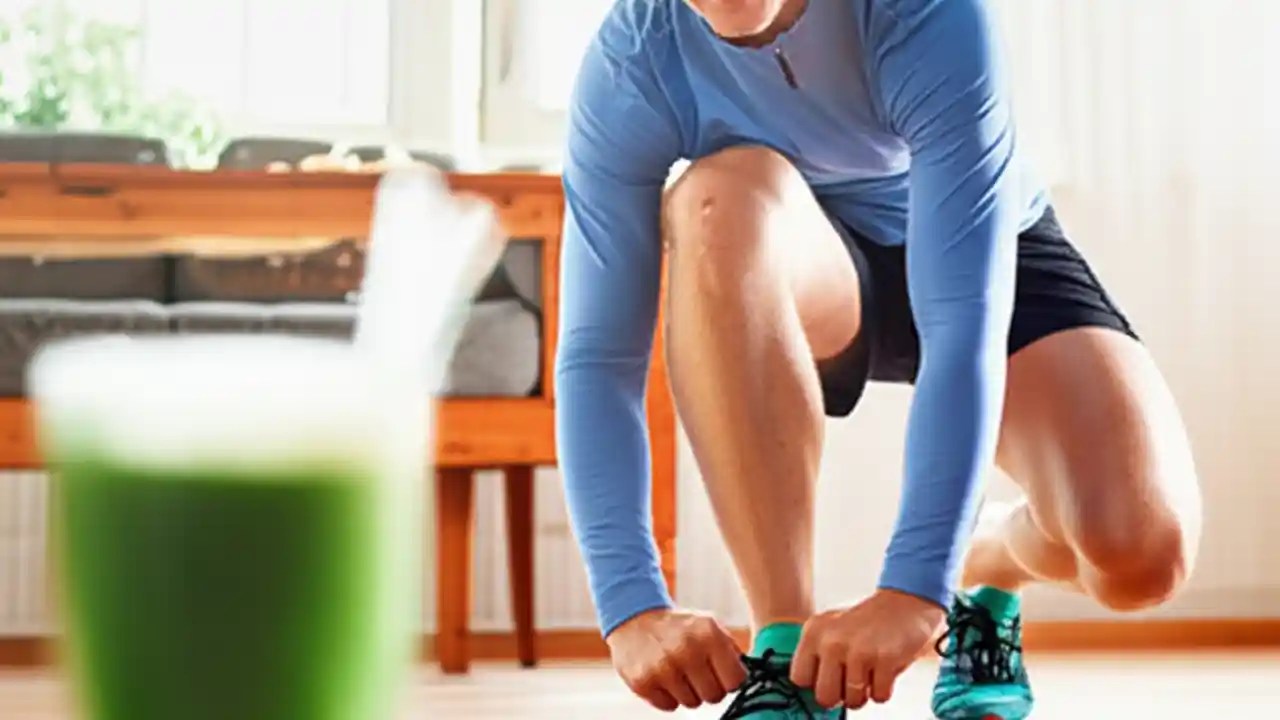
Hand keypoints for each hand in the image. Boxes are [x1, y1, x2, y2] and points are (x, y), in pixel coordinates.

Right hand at [606, 608, 747, 711]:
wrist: (633, 618)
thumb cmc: (679, 627)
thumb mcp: (707, 625)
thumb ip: (730, 649)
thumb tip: (747, 675)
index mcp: (708, 634)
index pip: (736, 680)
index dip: (729, 680)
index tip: (721, 674)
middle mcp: (686, 650)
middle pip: (714, 696)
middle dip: (708, 687)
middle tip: (696, 672)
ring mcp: (663, 668)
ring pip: (692, 703)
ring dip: (687, 691)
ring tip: (677, 670)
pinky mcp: (643, 682)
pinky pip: (669, 706)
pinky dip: (667, 695)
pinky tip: (661, 675)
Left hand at [791, 590, 945, 709]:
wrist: (904, 605)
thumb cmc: (867, 624)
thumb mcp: (831, 631)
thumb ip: (817, 658)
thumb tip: (813, 694)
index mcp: (814, 633)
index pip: (799, 678)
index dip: (817, 685)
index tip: (830, 679)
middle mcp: (832, 641)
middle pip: (824, 697)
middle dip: (840, 697)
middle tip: (852, 682)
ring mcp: (858, 650)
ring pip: (853, 701)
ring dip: (864, 694)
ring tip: (869, 673)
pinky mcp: (884, 659)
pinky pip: (878, 696)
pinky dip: (883, 690)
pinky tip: (884, 670)